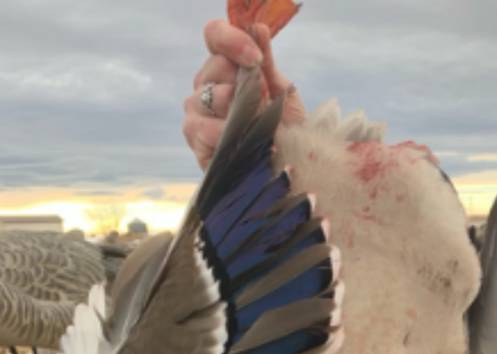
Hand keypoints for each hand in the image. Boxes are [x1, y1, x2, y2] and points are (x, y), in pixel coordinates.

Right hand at [182, 19, 304, 169]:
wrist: (289, 170)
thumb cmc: (285, 131)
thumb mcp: (281, 94)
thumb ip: (267, 63)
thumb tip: (258, 28)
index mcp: (226, 68)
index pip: (215, 36)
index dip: (232, 40)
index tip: (255, 58)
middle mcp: (207, 87)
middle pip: (213, 67)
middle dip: (244, 85)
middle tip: (264, 103)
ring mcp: (198, 114)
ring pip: (205, 97)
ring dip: (236, 110)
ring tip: (256, 125)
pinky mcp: (196, 143)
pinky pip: (200, 129)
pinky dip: (223, 133)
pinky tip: (240, 140)